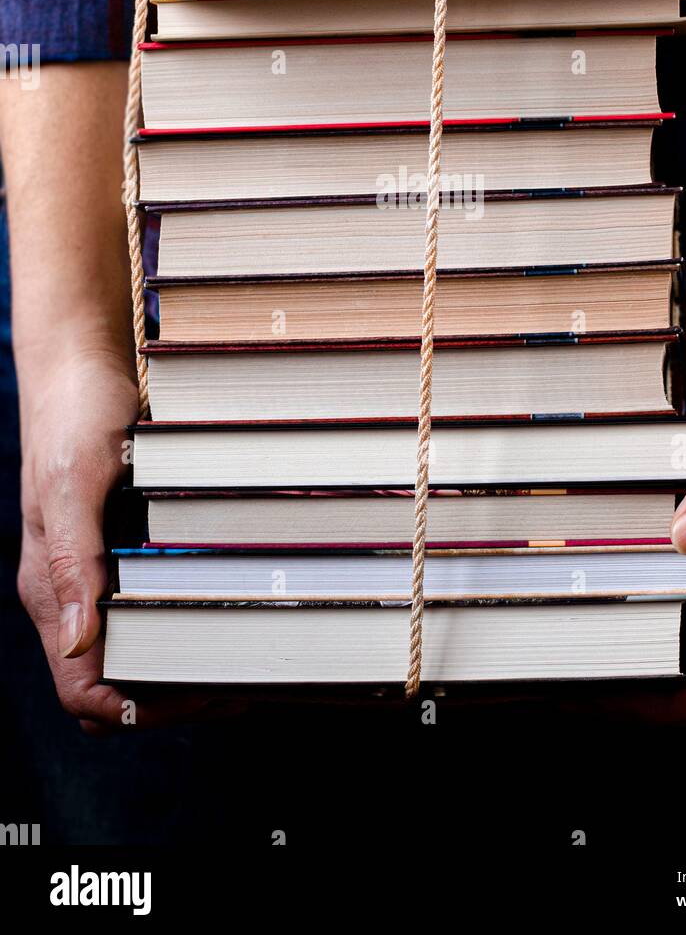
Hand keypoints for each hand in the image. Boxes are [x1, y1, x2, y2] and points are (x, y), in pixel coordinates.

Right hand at [16, 337, 243, 731]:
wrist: (80, 363)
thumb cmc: (72, 416)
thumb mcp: (74, 485)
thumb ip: (74, 563)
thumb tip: (77, 644)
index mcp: (50, 588)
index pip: (83, 689)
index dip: (139, 710)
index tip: (203, 692)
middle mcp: (71, 589)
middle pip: (115, 679)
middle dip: (175, 694)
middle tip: (242, 678)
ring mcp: (97, 568)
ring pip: (137, 645)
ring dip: (187, 658)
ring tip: (248, 649)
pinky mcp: (122, 543)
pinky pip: (150, 601)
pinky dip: (189, 615)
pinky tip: (231, 602)